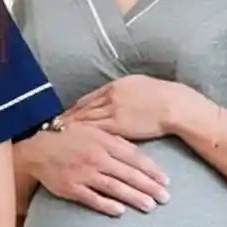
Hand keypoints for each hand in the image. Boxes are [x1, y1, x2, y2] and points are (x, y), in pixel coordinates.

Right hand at [23, 123, 167, 215]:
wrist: (38, 147)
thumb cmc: (70, 138)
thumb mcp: (95, 131)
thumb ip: (115, 141)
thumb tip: (138, 154)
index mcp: (104, 142)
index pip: (134, 157)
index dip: (151, 170)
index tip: (166, 180)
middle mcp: (96, 158)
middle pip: (128, 174)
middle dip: (149, 187)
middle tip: (165, 197)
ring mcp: (84, 173)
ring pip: (114, 187)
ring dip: (134, 197)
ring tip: (150, 206)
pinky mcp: (71, 187)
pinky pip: (92, 198)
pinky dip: (107, 205)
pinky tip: (121, 211)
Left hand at [62, 75, 197, 140]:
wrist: (174, 105)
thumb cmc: (162, 96)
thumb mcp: (140, 85)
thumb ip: (124, 90)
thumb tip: (116, 93)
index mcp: (115, 86)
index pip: (89, 98)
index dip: (76, 107)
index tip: (66, 114)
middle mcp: (110, 96)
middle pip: (83, 108)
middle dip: (68, 117)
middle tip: (53, 125)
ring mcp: (113, 110)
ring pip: (86, 119)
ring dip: (71, 127)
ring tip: (58, 134)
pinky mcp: (119, 125)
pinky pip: (97, 130)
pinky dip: (84, 135)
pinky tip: (75, 141)